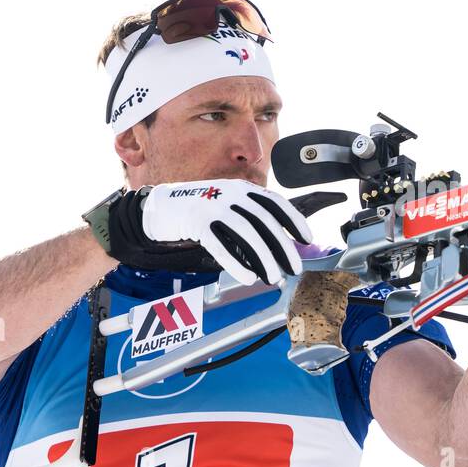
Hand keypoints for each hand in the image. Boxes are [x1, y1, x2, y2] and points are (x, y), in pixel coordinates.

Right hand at [140, 179, 312, 285]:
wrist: (160, 206)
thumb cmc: (200, 211)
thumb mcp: (228, 204)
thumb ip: (250, 215)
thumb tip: (279, 241)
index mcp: (241, 189)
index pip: (275, 202)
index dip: (294, 220)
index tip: (307, 239)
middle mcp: (230, 193)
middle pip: (264, 220)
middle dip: (283, 246)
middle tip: (294, 268)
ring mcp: (212, 206)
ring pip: (245, 233)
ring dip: (263, 258)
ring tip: (274, 277)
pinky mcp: (195, 221)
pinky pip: (220, 245)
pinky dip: (235, 263)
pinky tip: (247, 278)